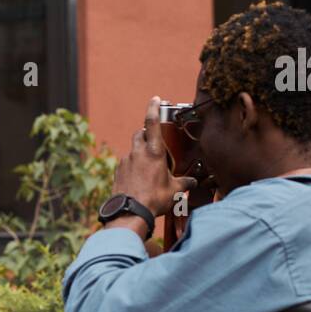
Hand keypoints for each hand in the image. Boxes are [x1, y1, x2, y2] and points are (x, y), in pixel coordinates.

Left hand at [111, 96, 198, 218]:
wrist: (129, 212)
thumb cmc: (153, 200)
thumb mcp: (174, 191)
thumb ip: (184, 183)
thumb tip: (193, 182)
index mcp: (154, 152)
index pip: (152, 122)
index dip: (153, 108)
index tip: (155, 99)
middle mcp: (137, 153)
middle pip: (139, 134)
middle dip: (146, 134)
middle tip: (154, 144)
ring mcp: (125, 161)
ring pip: (132, 150)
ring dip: (139, 153)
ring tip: (148, 168)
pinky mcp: (117, 171)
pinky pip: (126, 163)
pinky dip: (132, 166)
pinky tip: (138, 179)